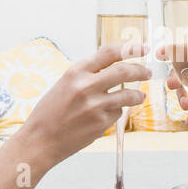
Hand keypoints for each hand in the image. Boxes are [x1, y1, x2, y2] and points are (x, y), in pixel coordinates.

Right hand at [17, 42, 150, 166]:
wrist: (40, 140)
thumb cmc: (50, 112)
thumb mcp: (65, 84)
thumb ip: (88, 74)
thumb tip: (114, 66)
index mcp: (76, 72)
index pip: (110, 52)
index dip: (130, 48)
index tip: (143, 48)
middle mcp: (87, 86)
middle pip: (125, 71)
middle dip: (140, 70)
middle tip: (147, 72)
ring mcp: (95, 106)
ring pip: (128, 95)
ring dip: (137, 94)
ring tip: (139, 95)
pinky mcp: (101, 124)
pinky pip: (117, 113)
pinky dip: (116, 112)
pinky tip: (104, 116)